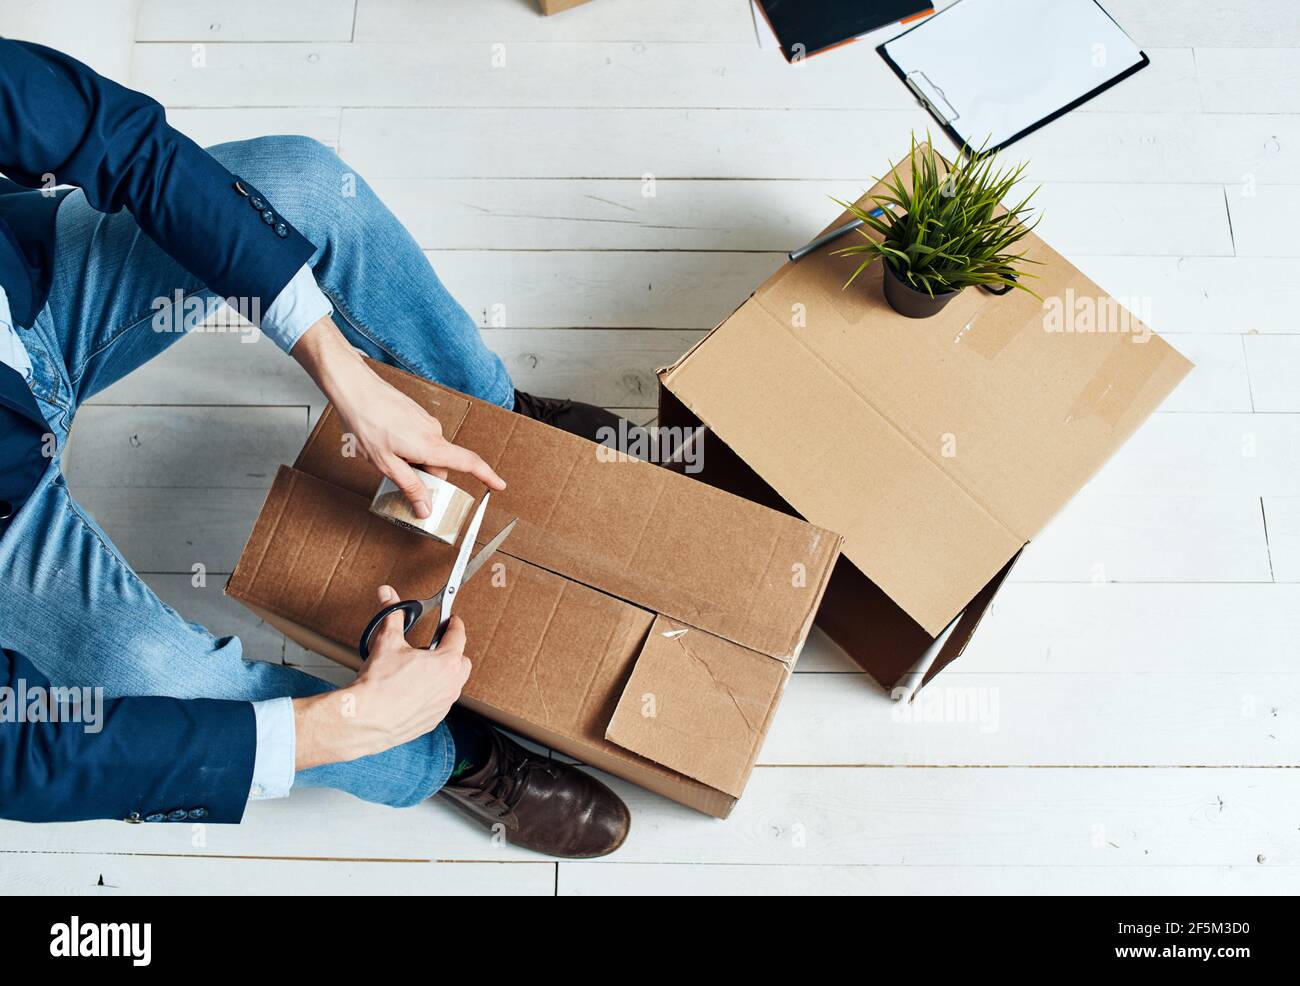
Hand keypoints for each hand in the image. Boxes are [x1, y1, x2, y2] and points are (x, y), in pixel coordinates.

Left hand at [292, 316, 505, 516]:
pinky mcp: (416, 415)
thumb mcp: (385, 463)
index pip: (469, 463)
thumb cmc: (366, 423)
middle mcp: (434, 432)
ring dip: (413, 460)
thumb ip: (409, 486)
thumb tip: (426, 508)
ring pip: (428, 452)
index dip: (487, 475)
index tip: (499, 485)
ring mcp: (425, 421)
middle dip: (426, 476)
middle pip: (441, 463)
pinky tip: (385, 442)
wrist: (354, 388)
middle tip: (398, 477)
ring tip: (384, 454)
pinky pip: (420, 439)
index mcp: (430, 446)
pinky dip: (408, 448)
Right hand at [293, 585, 472, 768]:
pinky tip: (414, 690)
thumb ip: (392, 615)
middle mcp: (450, 685)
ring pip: (453, 684)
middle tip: (435, 646)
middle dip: (452, 651)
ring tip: (422, 669)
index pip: (458, 636)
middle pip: (461, 662)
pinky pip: (441, 702)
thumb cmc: (378, 685)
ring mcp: (443, 705)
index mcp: (446, 662)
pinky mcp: (433, 720)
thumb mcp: (387, 641)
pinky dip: (433, 693)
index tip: (452, 621)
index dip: (455, 624)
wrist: (365, 718)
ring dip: (444, 674)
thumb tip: (388, 595)